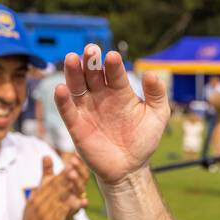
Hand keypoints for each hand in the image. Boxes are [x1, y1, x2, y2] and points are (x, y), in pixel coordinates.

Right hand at [19, 156, 87, 219]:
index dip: (62, 172)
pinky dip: (71, 208)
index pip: (51, 181)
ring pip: (59, 199)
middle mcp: (41, 202)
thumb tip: (47, 155)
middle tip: (76, 167)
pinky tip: (81, 202)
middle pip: (55, 188)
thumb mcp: (36, 193)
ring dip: (69, 190)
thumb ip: (45, 176)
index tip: (72, 162)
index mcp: (38, 194)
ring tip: (78, 182)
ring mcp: (46, 213)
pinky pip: (62, 214)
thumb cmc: (34, 214)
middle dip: (65, 177)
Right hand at [54, 44, 169, 185]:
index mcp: (120, 91)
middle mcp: (101, 96)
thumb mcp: (158, 116)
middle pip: (92, 75)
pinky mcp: (77, 126)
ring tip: (72, 59)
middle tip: (90, 50)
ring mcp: (87, 109)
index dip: (112, 65)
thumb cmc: (143, 140)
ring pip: (77, 87)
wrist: (130, 168)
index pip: (114, 73)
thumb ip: (157, 95)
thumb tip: (151, 74)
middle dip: (90, 62)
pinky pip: (67, 111)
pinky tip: (61, 89)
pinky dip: (62, 100)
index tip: (112, 57)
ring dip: (73, 73)